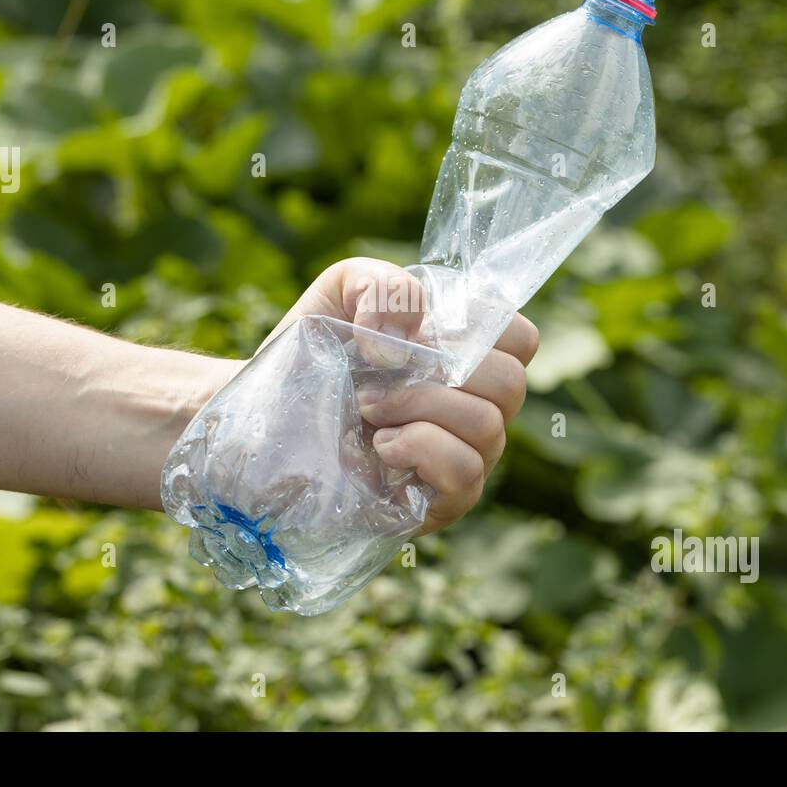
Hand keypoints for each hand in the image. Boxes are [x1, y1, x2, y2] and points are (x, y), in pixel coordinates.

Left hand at [266, 257, 538, 534]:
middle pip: (510, 382)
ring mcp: (466, 458)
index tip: (423, 329)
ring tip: (368, 409)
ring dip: (420, 406)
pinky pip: (466, 473)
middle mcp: (477, 408)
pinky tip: (380, 446)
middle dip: (442, 369)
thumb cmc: (314, 353)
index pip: (520, 339)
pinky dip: (421, 448)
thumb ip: (385, 284)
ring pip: (488, 425)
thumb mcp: (343, 291)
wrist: (266, 413)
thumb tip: (409, 334)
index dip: (480, 325)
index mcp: (468, 357)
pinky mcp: (444, 502)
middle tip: (380, 374)